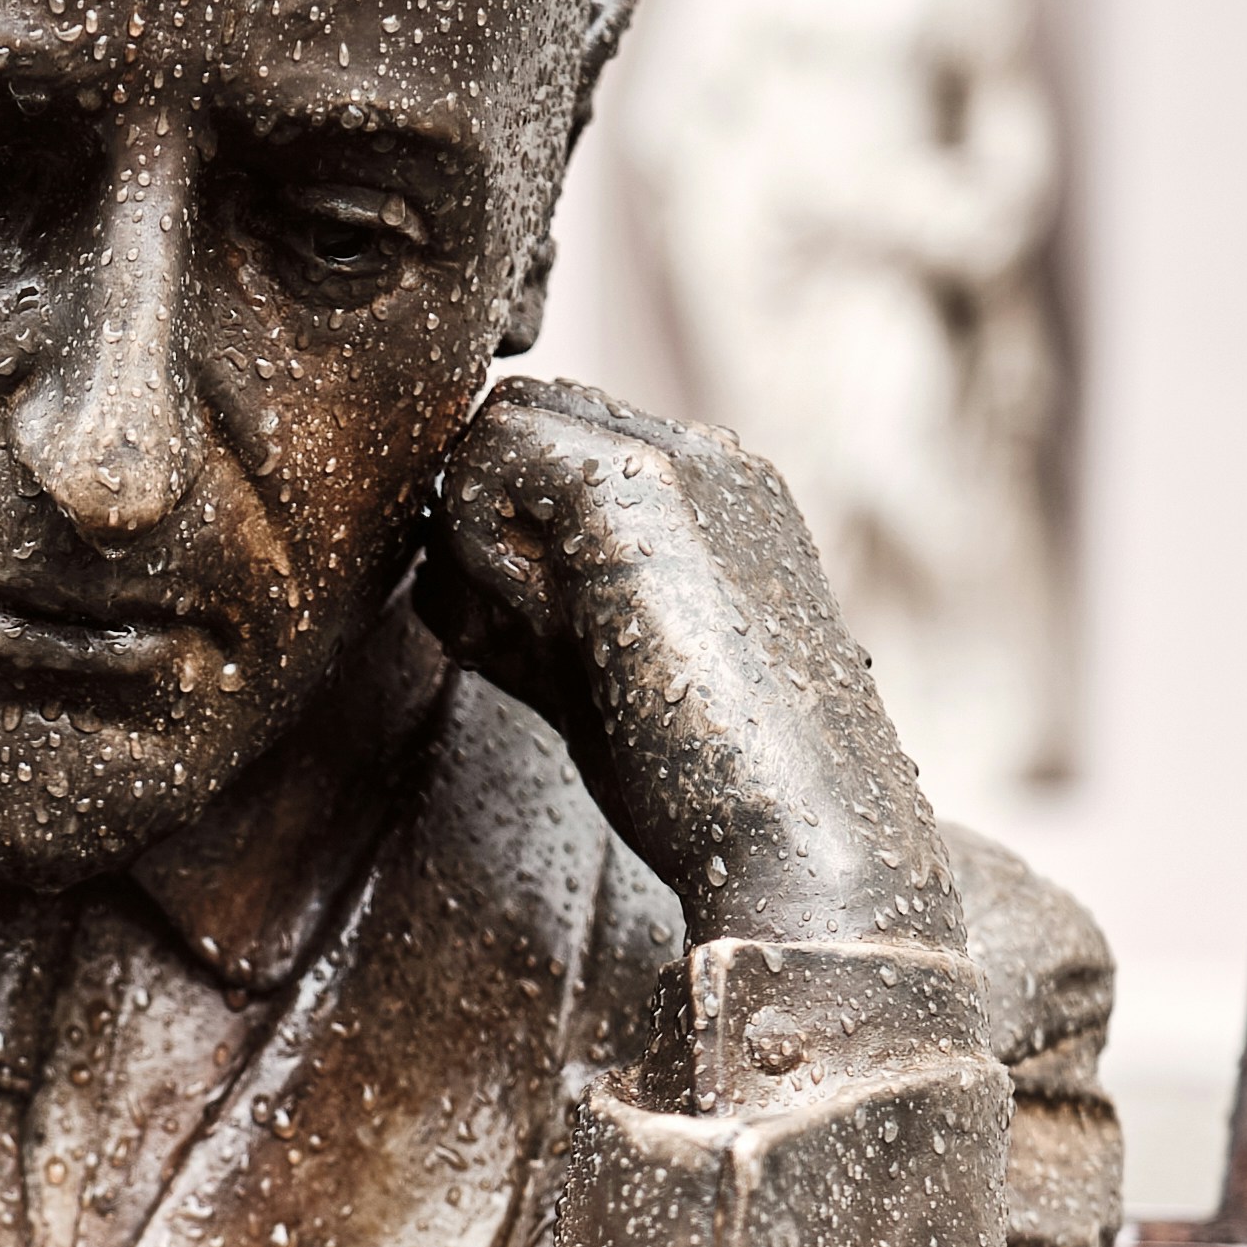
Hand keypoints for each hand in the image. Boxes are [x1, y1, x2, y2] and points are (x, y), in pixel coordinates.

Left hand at [419, 373, 952, 952]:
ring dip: (476, 528)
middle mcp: (706, 462)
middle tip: (506, 628)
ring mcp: (680, 460)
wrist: (801, 831)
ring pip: (501, 421)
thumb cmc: (708, 787)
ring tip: (527, 632)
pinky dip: (474, 539)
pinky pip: (492, 452)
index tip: (515, 636)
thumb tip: (445, 587)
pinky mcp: (639, 483)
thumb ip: (540, 619)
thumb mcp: (610, 680)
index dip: (505, 528)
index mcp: (716, 503)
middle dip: (482, 514)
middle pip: (526, 415)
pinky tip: (529, 622)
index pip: (559, 449)